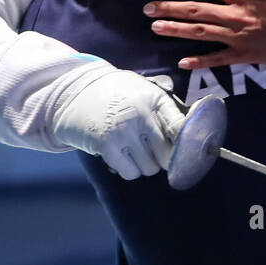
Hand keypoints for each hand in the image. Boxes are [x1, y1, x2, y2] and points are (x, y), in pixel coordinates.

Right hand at [53, 67, 185, 178]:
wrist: (75, 93)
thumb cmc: (117, 94)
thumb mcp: (145, 91)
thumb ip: (166, 111)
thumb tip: (190, 134)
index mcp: (155, 100)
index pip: (180, 129)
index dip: (186, 145)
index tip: (185, 152)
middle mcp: (141, 116)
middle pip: (167, 156)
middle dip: (163, 159)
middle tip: (154, 152)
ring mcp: (123, 132)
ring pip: (150, 168)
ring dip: (145, 165)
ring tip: (136, 152)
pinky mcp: (106, 146)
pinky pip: (130, 173)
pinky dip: (130, 170)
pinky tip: (124, 157)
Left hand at [145, 0, 265, 71]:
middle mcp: (236, 15)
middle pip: (194, 10)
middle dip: (168, 7)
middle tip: (146, 8)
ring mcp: (239, 37)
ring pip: (200, 33)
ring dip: (175, 30)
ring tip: (155, 27)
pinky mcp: (247, 56)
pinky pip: (218, 59)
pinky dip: (200, 61)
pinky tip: (182, 61)